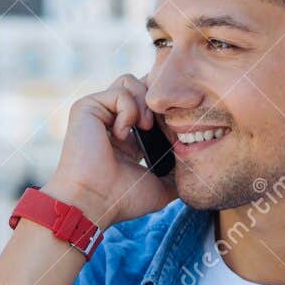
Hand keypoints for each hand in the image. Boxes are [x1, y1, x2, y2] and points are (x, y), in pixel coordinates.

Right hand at [43, 73, 176, 226]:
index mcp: (128, 135)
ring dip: (144, 103)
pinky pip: (120, 92)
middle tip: (163, 124)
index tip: (177, 125)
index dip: (166, 108)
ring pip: (130, 82)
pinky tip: (123, 134)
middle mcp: (112, 119)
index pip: (150, 104)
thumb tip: (197, 165)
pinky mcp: (87, 107)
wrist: (96, 202)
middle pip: (141, 85)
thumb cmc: (122, 199)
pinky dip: (128, 110)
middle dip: (158, 101)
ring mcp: (99, 112)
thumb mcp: (160, 185)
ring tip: (144, 128)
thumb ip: (176, 172)